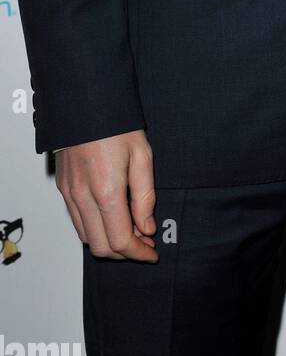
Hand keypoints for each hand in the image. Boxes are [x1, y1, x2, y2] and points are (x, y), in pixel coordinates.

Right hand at [56, 129, 157, 260]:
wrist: (85, 103)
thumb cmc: (117, 125)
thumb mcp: (142, 156)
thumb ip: (145, 196)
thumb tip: (146, 228)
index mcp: (106, 191)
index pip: (120, 241)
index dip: (139, 253)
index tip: (152, 252)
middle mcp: (83, 197)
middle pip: (101, 247)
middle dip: (125, 253)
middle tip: (145, 242)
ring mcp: (69, 194)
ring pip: (87, 238)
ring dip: (109, 242)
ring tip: (132, 230)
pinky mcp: (62, 188)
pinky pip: (77, 221)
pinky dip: (95, 229)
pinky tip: (112, 217)